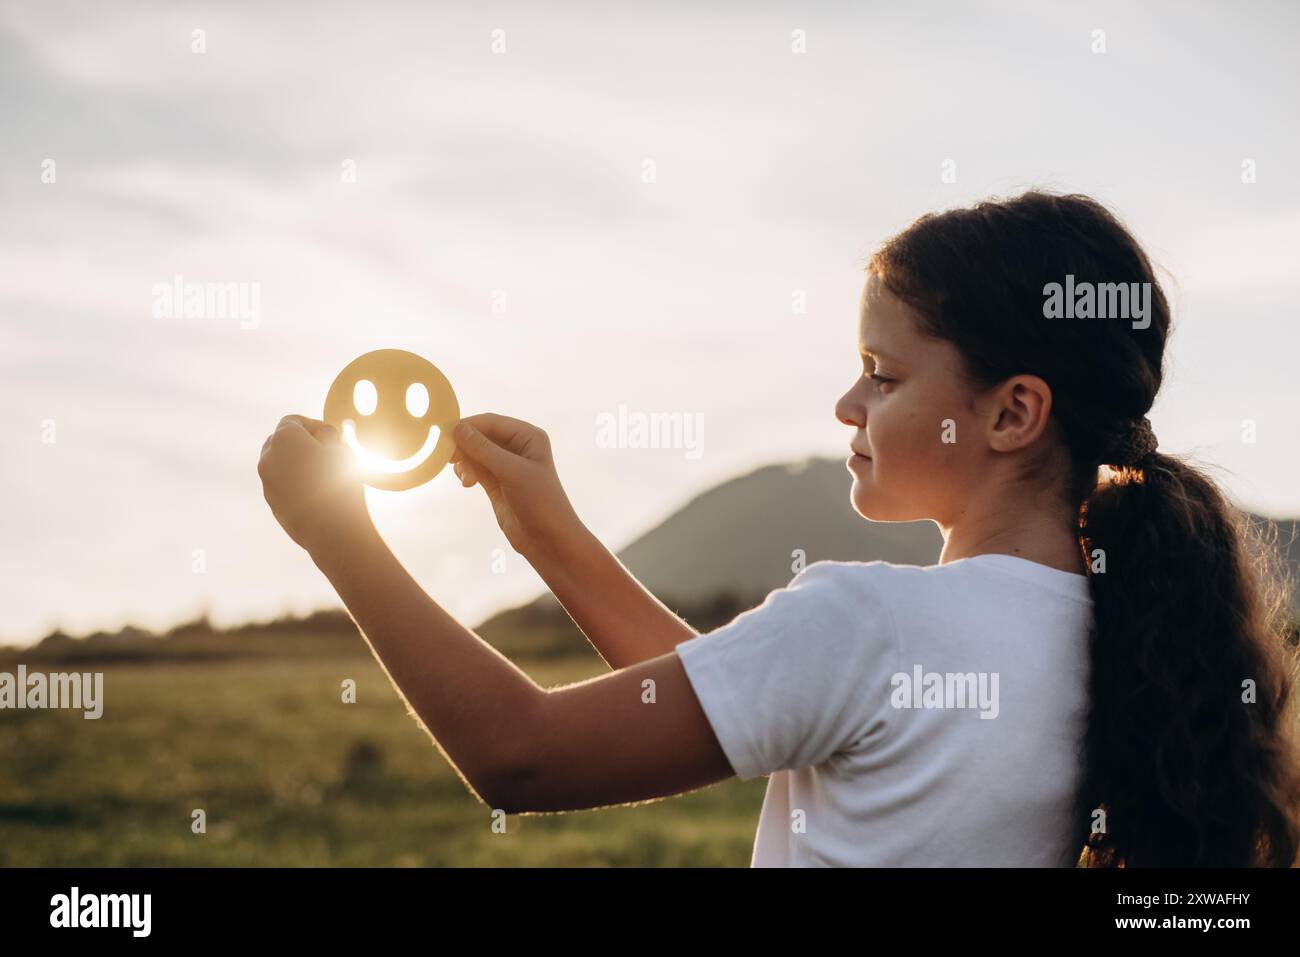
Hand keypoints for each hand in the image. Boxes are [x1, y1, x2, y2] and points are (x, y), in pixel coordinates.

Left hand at [257, 414, 371, 555]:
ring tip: (324, 476)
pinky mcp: (271, 503)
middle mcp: (268, 457)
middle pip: (281, 441)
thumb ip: (328, 439)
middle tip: (326, 454)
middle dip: (301, 444)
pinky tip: (318, 494)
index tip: (332, 438)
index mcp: (284, 438)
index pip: (293, 421)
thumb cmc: (341, 485)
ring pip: (280, 464)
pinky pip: (282, 485)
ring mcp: (267, 482)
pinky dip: (295, 484)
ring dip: (297, 464)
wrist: (333, 531)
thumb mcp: (343, 451)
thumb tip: (321, 439)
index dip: (314, 425)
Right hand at [450, 414, 582, 558]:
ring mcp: (506, 465)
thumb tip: (458, 428)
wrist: (549, 540)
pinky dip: (467, 473)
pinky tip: (467, 483)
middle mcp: (517, 447)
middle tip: (448, 459)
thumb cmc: (539, 501)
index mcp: (528, 436)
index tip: (443, 435)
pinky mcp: (497, 482)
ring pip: (475, 453)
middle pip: (481, 436)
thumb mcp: (512, 472)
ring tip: (465, 478)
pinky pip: (475, 469)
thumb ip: (484, 449)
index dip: (468, 426)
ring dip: (465, 462)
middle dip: (464, 446)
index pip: (491, 422)